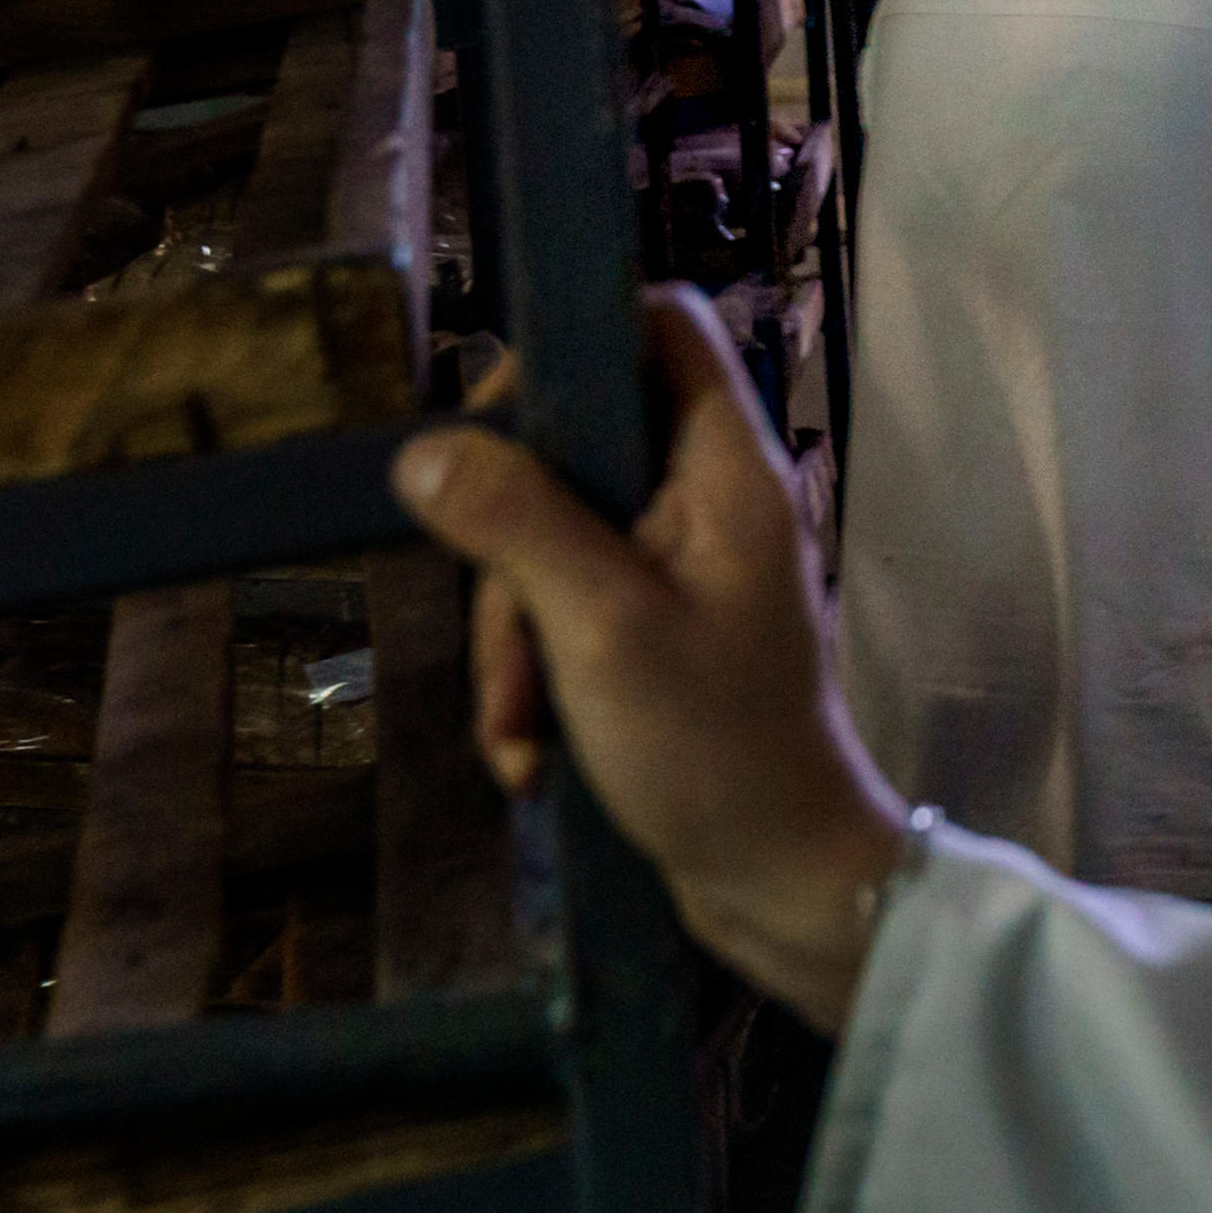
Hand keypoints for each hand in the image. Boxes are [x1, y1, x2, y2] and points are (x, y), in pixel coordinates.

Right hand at [394, 291, 912, 1031]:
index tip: (491, 425)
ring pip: (555, 545)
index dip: (569, 348)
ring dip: (515, 642)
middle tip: (507, 647)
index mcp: (727, 471)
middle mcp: (712, 502)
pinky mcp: (659, 633)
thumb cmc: (715, 752)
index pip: (660, 327)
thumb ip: (518, 525)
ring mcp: (686, 570)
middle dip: (510, 556)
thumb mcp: (601, 630)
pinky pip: (569, 615)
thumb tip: (428, 446)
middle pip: (576, 451)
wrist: (783, 885)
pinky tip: (530, 755)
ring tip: (519, 734)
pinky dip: (538, 680)